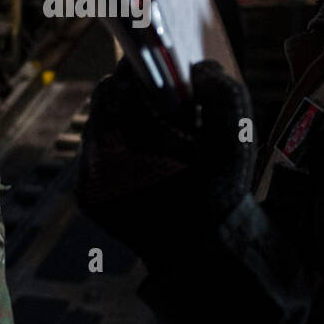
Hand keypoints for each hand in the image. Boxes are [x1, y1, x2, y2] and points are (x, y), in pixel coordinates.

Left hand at [74, 58, 255, 257]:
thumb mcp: (235, 140)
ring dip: (124, 120)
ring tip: (157, 132)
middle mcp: (99, 164)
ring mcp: (88, 182)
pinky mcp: (87, 196)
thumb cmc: (221, 196)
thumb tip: (196, 68)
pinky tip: (147, 158)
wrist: (204, 257)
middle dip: (133, 93)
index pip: (123, 83)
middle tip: (163, 99)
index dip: (143, 67)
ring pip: (100, 125)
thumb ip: (222, 93)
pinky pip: (96, 153)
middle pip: (106, 100)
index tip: (162, 65)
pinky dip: (118, 147)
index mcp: (131, 147)